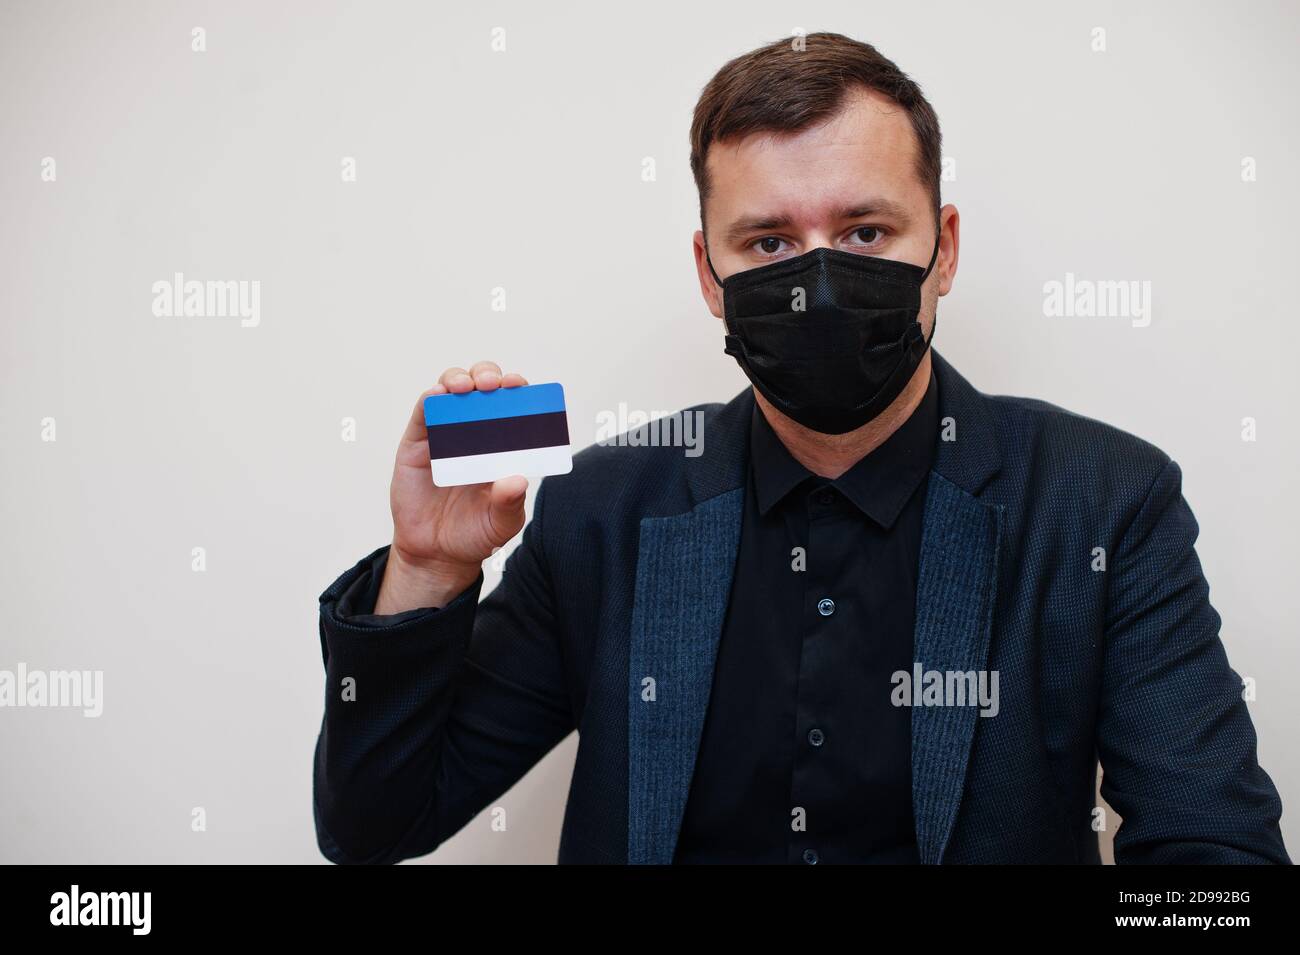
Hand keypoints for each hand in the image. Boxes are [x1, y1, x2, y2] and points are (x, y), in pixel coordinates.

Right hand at [375, 361, 530, 613]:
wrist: (437, 554)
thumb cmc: (475, 533)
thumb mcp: (501, 523)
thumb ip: (510, 503)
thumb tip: (518, 480)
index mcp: (504, 444)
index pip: (514, 405)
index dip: (518, 390)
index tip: (521, 386)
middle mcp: (476, 432)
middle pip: (483, 388)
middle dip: (489, 376)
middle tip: (494, 384)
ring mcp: (445, 434)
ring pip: (451, 391)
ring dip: (459, 379)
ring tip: (466, 387)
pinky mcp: (417, 443)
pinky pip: (423, 412)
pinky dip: (430, 398)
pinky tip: (438, 395)